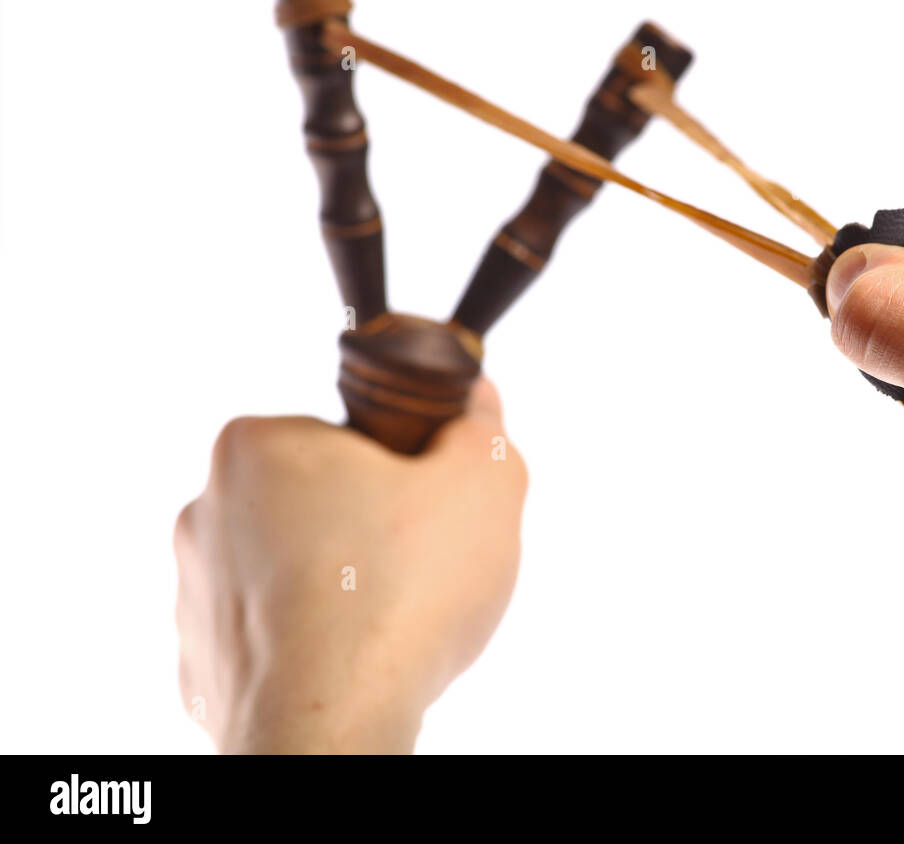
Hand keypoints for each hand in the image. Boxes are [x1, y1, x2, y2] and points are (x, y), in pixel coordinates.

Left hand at [174, 378, 526, 751]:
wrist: (332, 728)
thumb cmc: (399, 595)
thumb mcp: (481, 482)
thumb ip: (481, 429)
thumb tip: (477, 402)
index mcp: (257, 444)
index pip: (347, 439)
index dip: (403, 471)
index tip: (429, 509)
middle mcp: (207, 510)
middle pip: (318, 503)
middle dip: (368, 528)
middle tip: (418, 566)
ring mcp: (197, 594)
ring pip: (295, 573)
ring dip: (341, 589)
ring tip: (390, 623)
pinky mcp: (204, 666)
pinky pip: (277, 639)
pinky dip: (316, 648)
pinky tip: (355, 665)